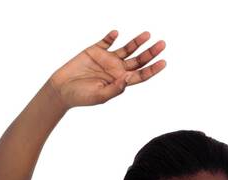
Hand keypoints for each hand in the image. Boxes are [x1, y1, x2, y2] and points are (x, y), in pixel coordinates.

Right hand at [49, 30, 165, 108]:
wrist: (63, 89)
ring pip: (127, 49)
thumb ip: (116, 88)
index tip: (164, 62)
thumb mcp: (101, 96)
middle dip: (150, 52)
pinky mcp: (95, 50)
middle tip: (162, 44)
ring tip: (147, 34)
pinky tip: (116, 34)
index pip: (141, 75)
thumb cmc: (82, 97)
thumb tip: (128, 78)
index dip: (153, 69)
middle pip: (138, 60)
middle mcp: (117, 70)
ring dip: (137, 42)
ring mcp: (107, 59)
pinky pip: (106, 41)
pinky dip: (111, 37)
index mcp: (121, 82)